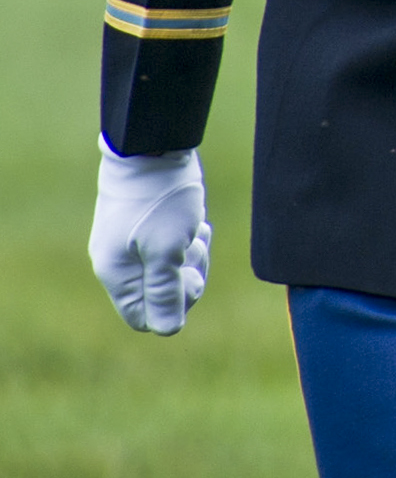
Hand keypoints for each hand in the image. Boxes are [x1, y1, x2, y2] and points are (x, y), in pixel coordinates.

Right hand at [90, 138, 210, 334]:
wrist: (153, 148)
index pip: (145, 317)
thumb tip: (166, 330)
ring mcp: (128, 243)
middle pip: (160, 295)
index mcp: (117, 274)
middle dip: (187, 277)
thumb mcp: (168, 250)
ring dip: (190, 254)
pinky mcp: (142, 225)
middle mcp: (118, 263)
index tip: (188, 275)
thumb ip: (166, 293)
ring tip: (197, 230)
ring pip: (168, 269)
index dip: (174, 305)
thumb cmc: (161, 200)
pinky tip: (196, 221)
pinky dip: (187, 237)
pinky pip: (170, 246)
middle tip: (195, 247)